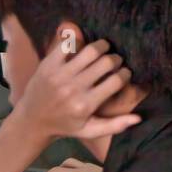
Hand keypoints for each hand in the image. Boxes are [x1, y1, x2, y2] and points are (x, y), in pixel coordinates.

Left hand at [11, 38, 139, 142]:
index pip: (116, 81)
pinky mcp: (48, 64)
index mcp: (86, 104)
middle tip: (116, 60)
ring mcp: (59, 74)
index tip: (125, 73)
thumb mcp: (90, 130)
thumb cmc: (65, 126)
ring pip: (89, 51)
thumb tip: (139, 118)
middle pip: (106, 62)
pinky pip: (67, 44)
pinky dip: (78, 41)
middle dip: (116, 59)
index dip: (125, 74)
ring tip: (105, 48)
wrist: (31, 120)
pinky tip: (82, 46)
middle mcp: (73, 88)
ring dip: (102, 46)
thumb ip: (115, 125)